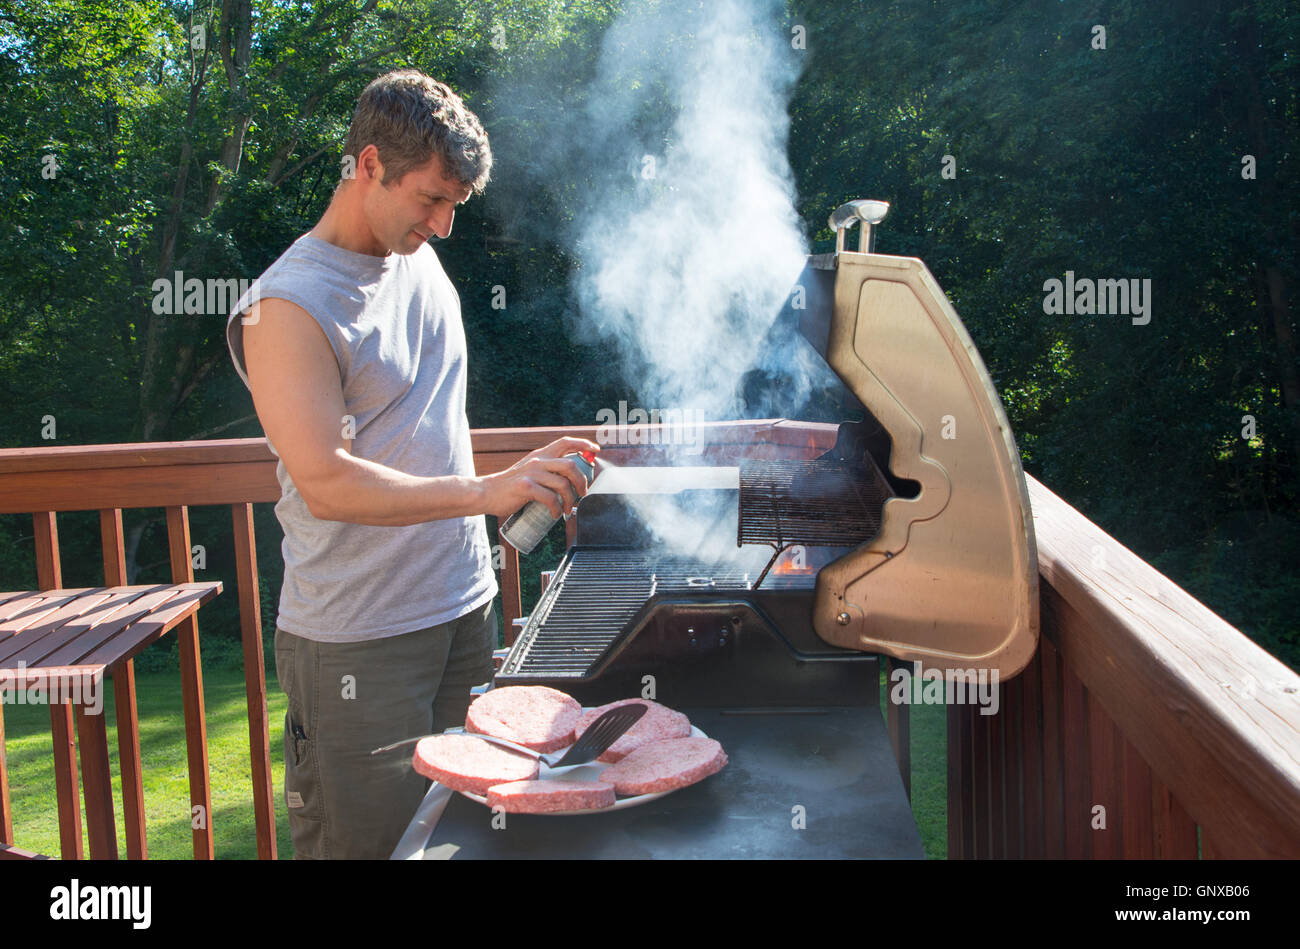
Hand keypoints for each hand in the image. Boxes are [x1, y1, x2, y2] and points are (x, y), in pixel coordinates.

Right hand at [479, 437, 600, 519]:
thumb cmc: (511, 486)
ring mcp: (531, 473)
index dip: (583, 444)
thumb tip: (570, 477)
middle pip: (571, 465)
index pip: (565, 441)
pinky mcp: (525, 487)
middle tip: (582, 495)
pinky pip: (550, 498)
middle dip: (582, 481)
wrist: (487, 493)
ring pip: (563, 484)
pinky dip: (556, 509)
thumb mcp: (530, 471)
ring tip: (567, 510)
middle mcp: (538, 461)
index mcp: (540, 455)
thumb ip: (546, 470)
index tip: (596, 450)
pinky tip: (554, 515)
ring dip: (570, 500)